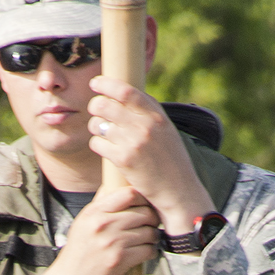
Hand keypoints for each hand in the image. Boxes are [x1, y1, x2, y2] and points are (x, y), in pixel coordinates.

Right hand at [39, 181, 165, 274]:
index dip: (144, 198)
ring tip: (148, 240)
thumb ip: (99, 204)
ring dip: (153, 237)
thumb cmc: (78, 252)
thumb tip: (114, 185)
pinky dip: (151, 252)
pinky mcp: (121, 261)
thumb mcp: (83, 222)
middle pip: (144, 213)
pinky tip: (145, 252)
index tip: (146, 205)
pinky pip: (148, 250)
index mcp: (95, 212)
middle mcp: (104, 224)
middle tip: (152, 224)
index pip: (129, 194)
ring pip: (149, 232)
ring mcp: (113, 243)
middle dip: (152, 219)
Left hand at [86, 78, 211, 230]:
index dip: (106, 84)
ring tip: (102, 132)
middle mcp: (145, 126)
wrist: (178, 191)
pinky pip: (97, 143)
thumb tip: (125, 93)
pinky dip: (97, 144)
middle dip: (95, 105)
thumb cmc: (171, 160)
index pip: (126, 91)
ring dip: (95, 126)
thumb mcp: (166, 130)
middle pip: (105, 105)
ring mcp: (134, 143)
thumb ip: (149, 112)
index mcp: (156, 115)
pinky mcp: (124, 160)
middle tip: (95, 110)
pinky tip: (105, 148)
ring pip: (98, 124)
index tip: (95, 83)